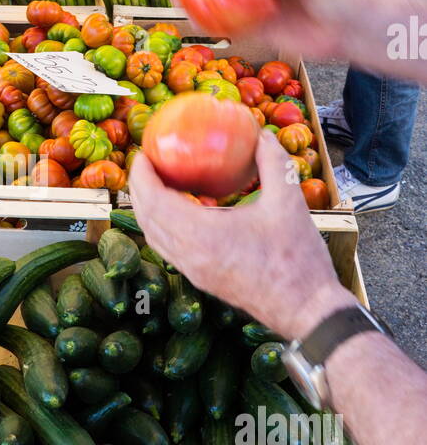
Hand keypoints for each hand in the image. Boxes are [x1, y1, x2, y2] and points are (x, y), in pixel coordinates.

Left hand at [127, 130, 348, 340]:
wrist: (305, 309)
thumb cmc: (297, 259)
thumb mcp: (289, 202)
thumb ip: (273, 162)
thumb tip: (260, 135)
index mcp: (202, 235)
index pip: (154, 201)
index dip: (142, 175)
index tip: (143, 153)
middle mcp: (189, 256)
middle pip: (146, 218)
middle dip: (139, 188)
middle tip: (147, 163)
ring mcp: (192, 271)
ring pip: (155, 237)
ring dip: (149, 209)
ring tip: (158, 184)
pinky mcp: (200, 279)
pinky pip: (169, 249)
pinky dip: (164, 226)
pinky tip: (182, 211)